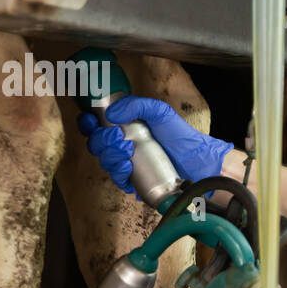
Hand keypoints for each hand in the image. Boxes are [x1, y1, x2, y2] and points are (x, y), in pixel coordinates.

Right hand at [77, 95, 232, 194]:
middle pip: (96, 145)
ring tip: (127, 152)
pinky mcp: (136, 182)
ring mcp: (129, 165)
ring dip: (110, 156)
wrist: (198, 161)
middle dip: (102, 140)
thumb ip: (137, 105)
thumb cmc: (180, 136)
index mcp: (125, 129)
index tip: (91, 121)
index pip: (97, 126)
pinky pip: (118, 180)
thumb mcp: (160, 112)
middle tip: (119, 138)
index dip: (88, 123)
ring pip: (105, 162)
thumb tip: (111, 113)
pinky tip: (127, 168)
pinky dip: (119, 173)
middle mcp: (124, 146)